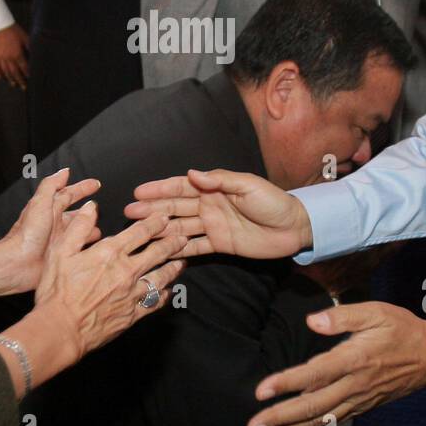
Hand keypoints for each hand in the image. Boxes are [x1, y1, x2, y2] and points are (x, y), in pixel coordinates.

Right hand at [0, 24, 28, 88]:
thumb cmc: (13, 30)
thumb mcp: (25, 37)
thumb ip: (30, 47)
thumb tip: (35, 55)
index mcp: (17, 54)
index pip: (24, 67)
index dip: (27, 73)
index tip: (30, 78)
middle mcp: (9, 58)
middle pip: (15, 72)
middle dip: (20, 80)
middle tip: (24, 87)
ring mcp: (0, 57)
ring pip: (5, 71)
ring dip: (10, 79)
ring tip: (13, 84)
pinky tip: (0, 78)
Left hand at [0, 169, 100, 308]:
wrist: (18, 263)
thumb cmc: (26, 234)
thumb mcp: (40, 203)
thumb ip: (51, 185)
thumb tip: (63, 171)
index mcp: (50, 209)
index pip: (69, 194)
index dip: (82, 188)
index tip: (96, 184)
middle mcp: (55, 224)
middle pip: (76, 213)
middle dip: (88, 209)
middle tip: (99, 207)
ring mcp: (59, 241)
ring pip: (78, 231)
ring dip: (89, 228)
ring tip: (100, 229)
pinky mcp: (61, 256)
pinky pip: (78, 248)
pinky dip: (87, 246)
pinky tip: (95, 247)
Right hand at [36, 201, 187, 360]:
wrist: (61, 329)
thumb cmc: (56, 291)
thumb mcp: (60, 252)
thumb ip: (79, 227)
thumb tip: (92, 207)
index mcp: (110, 253)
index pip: (140, 233)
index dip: (155, 223)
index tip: (164, 218)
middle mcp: (127, 271)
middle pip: (157, 253)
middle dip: (172, 243)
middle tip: (183, 237)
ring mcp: (132, 294)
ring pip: (161, 277)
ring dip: (173, 268)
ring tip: (182, 262)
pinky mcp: (132, 314)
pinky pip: (154, 303)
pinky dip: (164, 296)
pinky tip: (168, 292)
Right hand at [125, 168, 311, 260]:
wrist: (295, 227)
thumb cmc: (274, 201)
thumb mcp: (248, 185)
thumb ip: (220, 180)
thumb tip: (193, 174)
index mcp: (215, 188)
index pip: (182, 187)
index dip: (160, 189)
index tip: (139, 191)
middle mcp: (209, 206)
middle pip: (175, 207)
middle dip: (152, 209)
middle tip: (130, 213)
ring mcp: (212, 226)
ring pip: (180, 227)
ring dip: (160, 229)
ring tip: (139, 232)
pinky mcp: (219, 245)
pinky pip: (195, 247)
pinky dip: (178, 249)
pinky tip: (161, 251)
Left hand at [246, 303, 425, 425]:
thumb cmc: (401, 329)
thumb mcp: (376, 312)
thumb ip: (343, 316)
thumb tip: (311, 320)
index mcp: (355, 359)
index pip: (315, 374)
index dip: (287, 383)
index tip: (261, 391)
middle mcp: (354, 384)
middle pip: (313, 405)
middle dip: (280, 418)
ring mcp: (358, 400)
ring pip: (320, 419)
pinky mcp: (361, 406)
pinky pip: (331, 422)